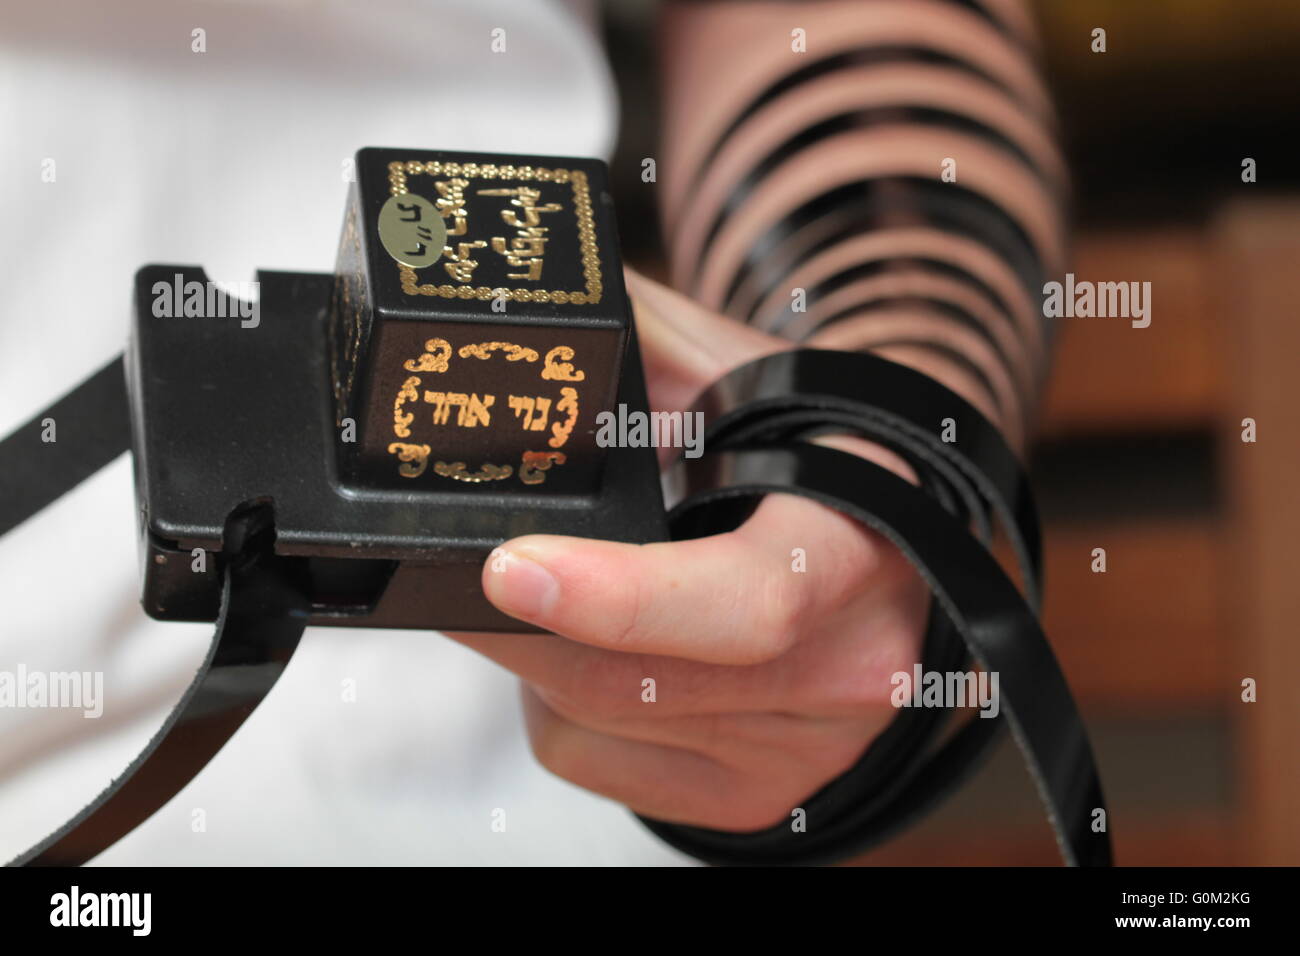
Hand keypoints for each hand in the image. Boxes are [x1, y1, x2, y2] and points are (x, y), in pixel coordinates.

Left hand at [446, 270, 928, 831]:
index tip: (514, 564)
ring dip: (531, 653)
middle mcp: (853, 664)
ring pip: (596, 720)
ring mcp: (805, 747)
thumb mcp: (737, 374)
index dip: (620, 596)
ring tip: (554, 587)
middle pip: (631, 678)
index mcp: (862, 541)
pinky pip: (594, 759)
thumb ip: (633, 346)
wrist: (883, 541)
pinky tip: (601, 646)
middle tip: (460, 561)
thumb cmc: (808, 450)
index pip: (748, 602)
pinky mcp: (752, 794)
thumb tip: (514, 336)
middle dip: (511, 621)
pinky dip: (560, 702)